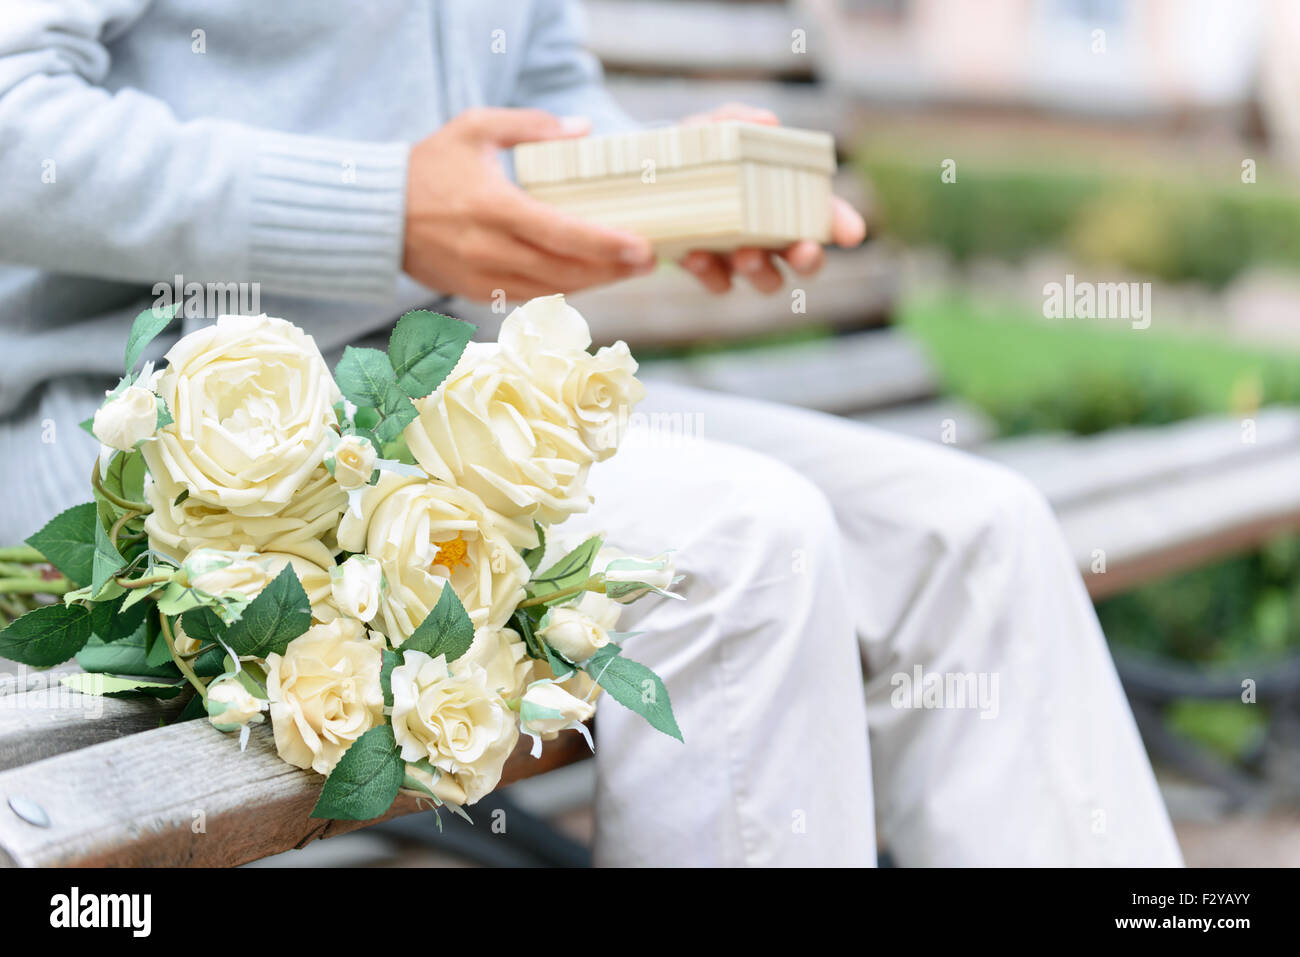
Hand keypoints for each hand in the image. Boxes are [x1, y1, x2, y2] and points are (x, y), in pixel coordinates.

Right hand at [402, 108, 655, 301]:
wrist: (378, 215)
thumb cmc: (429, 166)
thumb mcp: (475, 128)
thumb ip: (531, 125)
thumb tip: (583, 128)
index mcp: (492, 208)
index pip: (560, 234)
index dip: (605, 245)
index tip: (642, 247)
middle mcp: (489, 249)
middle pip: (565, 269)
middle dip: (613, 268)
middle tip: (648, 259)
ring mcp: (483, 277)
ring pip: (553, 290)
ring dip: (595, 283)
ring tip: (627, 269)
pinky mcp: (478, 293)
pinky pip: (533, 297)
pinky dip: (565, 289)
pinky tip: (590, 277)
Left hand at [677, 103, 866, 294]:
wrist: (651, 172)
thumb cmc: (700, 148)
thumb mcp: (715, 127)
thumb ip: (738, 120)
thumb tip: (767, 122)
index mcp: (787, 200)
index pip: (825, 215)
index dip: (843, 224)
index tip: (853, 234)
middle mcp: (772, 234)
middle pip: (805, 259)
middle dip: (810, 259)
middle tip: (802, 251)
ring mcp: (742, 255)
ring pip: (768, 279)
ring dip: (762, 270)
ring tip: (745, 253)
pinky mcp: (708, 269)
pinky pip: (718, 282)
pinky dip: (710, 272)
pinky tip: (695, 254)